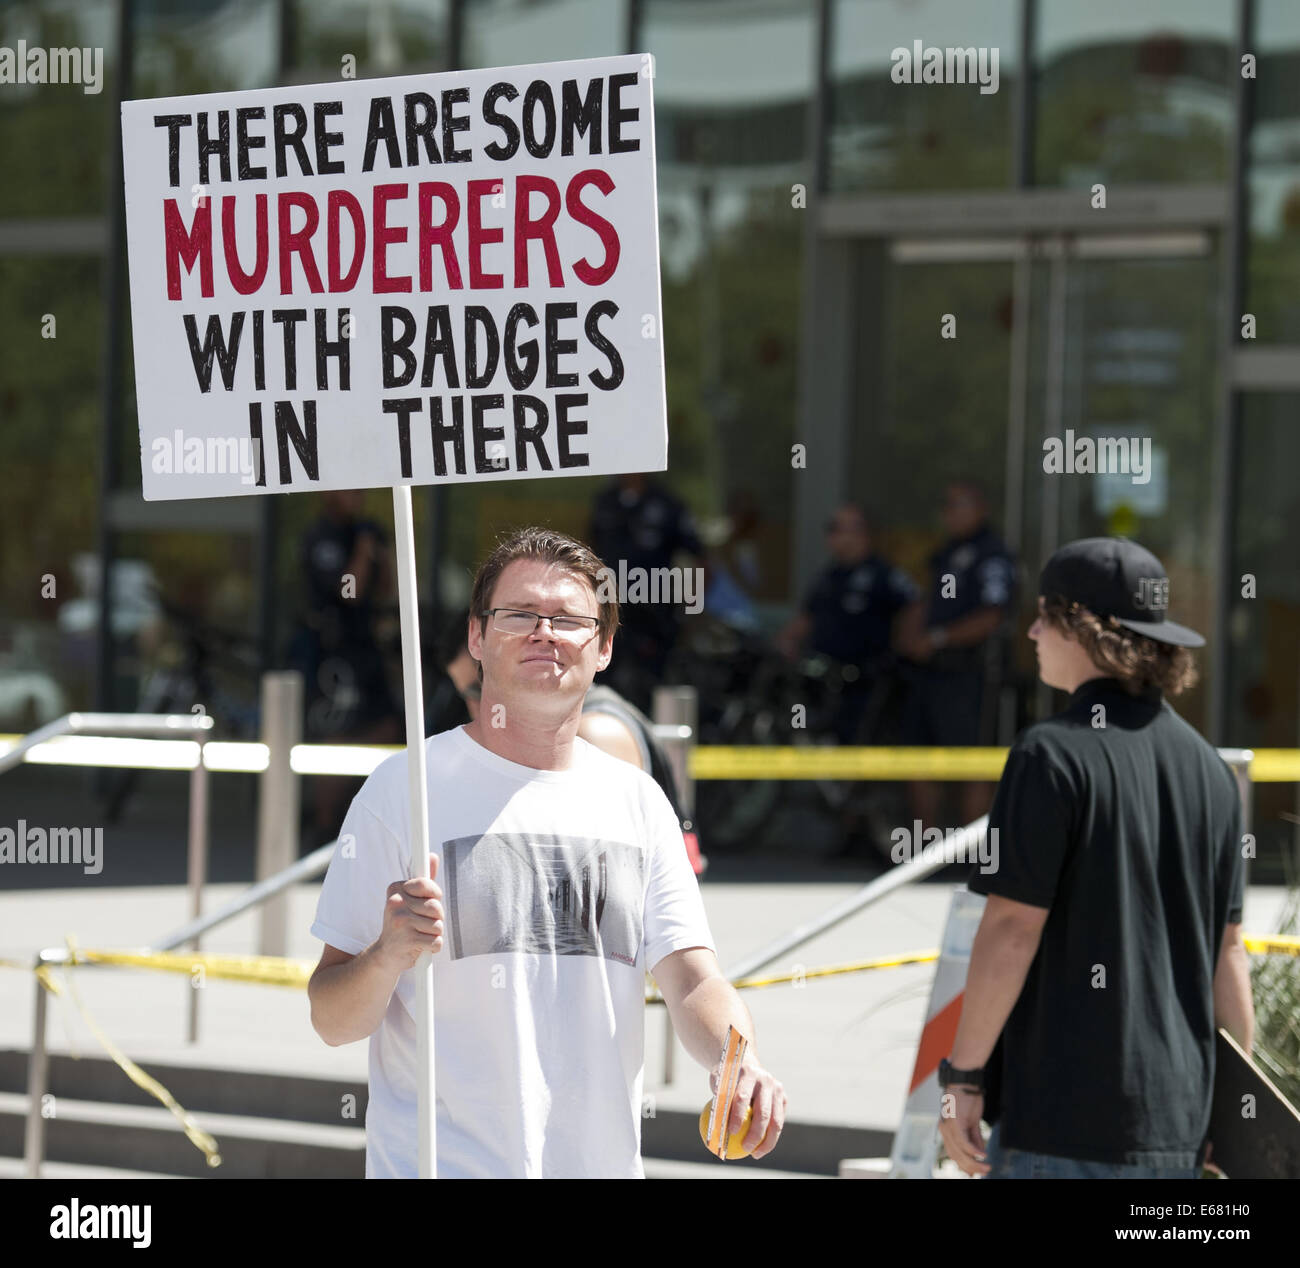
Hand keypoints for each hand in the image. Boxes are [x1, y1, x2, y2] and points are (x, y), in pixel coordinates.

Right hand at [375, 855, 443, 969]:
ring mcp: (400, 921)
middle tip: (422, 924)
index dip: (434, 895)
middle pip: (436, 907)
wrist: (386, 954)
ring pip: (438, 925)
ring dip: (434, 934)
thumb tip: (433, 856)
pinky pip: (436, 941)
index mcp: (395, 889)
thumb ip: (424, 881)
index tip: (427, 901)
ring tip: (419, 935)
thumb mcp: (411, 900)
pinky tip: (420, 947)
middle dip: (436, 918)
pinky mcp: (406, 939)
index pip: (427, 884)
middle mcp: (395, 903)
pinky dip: (433, 947)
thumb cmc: (403, 924)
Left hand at [710, 1054, 786, 1159]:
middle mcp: (766, 1080)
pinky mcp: (784, 1098)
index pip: (742, 1097)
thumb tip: (712, 1129)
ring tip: (755, 1154)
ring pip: (775, 1121)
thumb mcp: (718, 1082)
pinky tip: (761, 1149)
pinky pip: (779, 1122)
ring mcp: (777, 1089)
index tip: (731, 1132)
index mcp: (748, 1073)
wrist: (746, 1064)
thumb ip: (717, 1101)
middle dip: (755, 1135)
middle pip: (763, 1113)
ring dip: (767, 1142)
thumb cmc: (727, 1079)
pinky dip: (772, 1137)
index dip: (737, 1116)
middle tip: (745, 1148)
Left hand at [937, 1086, 989, 1175]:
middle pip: (956, 1156)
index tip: (974, 1173)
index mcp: (946, 1129)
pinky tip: (983, 1155)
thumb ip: (974, 1137)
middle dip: (970, 1167)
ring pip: (960, 1151)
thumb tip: (980, 1153)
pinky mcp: (955, 1121)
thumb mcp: (971, 1121)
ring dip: (974, 1162)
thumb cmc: (967, 1098)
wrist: (964, 1080)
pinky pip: (964, 1141)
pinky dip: (974, 1151)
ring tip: (987, 1167)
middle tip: (984, 1172)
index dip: (964, 1165)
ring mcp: (948, 1125)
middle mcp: (944, 1129)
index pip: (953, 1153)